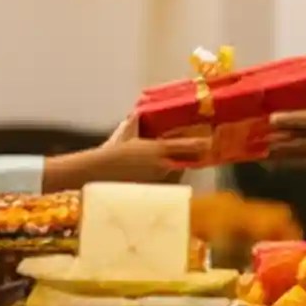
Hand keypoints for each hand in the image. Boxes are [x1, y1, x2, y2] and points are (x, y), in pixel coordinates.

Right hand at [95, 120, 211, 182]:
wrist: (97, 173)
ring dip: (178, 168)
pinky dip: (167, 179)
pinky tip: (161, 175)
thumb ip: (135, 124)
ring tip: (174, 163)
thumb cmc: (110, 152)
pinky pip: (166, 184)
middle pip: (186, 162)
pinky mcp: (152, 191)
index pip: (186, 146)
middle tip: (196, 153)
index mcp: (157, 149)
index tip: (209, 142)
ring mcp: (158, 180)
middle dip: (191, 158)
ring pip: (177, 173)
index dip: (200, 145)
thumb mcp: (125, 134)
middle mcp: (162, 165)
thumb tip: (136, 113)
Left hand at [267, 60, 305, 168]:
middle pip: (299, 141)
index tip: (271, 119)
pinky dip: (289, 163)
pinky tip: (276, 162)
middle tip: (255, 137)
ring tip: (259, 153)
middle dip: (276, 140)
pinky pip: (305, 164)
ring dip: (278, 154)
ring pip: (299, 156)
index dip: (289, 120)